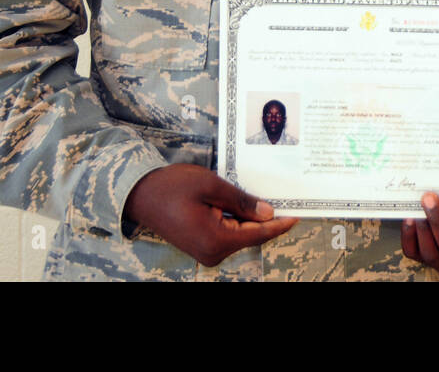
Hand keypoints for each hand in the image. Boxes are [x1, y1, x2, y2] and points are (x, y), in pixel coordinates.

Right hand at [123, 163, 297, 266]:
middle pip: (250, 235)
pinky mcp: (201, 246)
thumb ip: (242, 201)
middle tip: (287, 201)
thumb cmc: (172, 187)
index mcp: (216, 240)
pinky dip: (238, 221)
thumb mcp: (211, 186)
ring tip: (266, 199)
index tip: (298, 215)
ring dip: (251, 218)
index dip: (280, 224)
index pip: (258, 234)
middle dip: (267, 219)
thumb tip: (268, 213)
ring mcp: (206, 251)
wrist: (140, 194)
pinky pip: (228, 233)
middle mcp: (212, 252)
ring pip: (240, 234)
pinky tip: (245, 206)